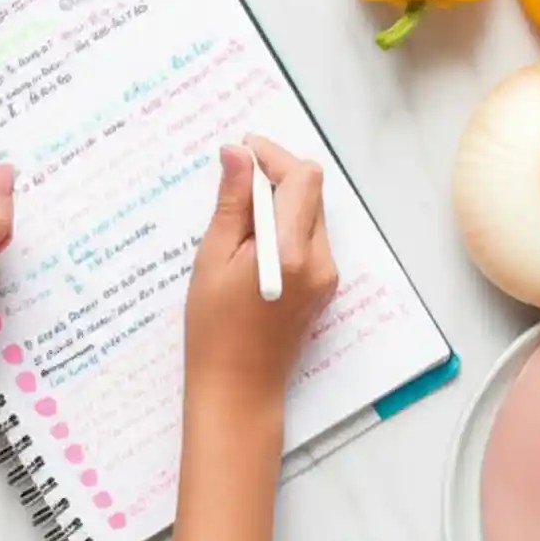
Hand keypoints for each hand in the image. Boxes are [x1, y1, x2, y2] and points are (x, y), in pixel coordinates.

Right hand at [184, 136, 338, 412]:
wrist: (239, 388)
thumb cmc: (215, 329)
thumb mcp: (213, 258)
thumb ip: (232, 202)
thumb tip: (238, 153)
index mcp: (292, 251)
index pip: (302, 178)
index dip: (273, 157)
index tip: (243, 152)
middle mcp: (320, 260)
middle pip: (311, 193)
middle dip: (276, 178)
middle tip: (234, 184)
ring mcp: (327, 276)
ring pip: (311, 215)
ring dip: (279, 204)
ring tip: (239, 225)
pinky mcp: (324, 287)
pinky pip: (309, 240)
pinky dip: (285, 230)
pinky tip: (253, 249)